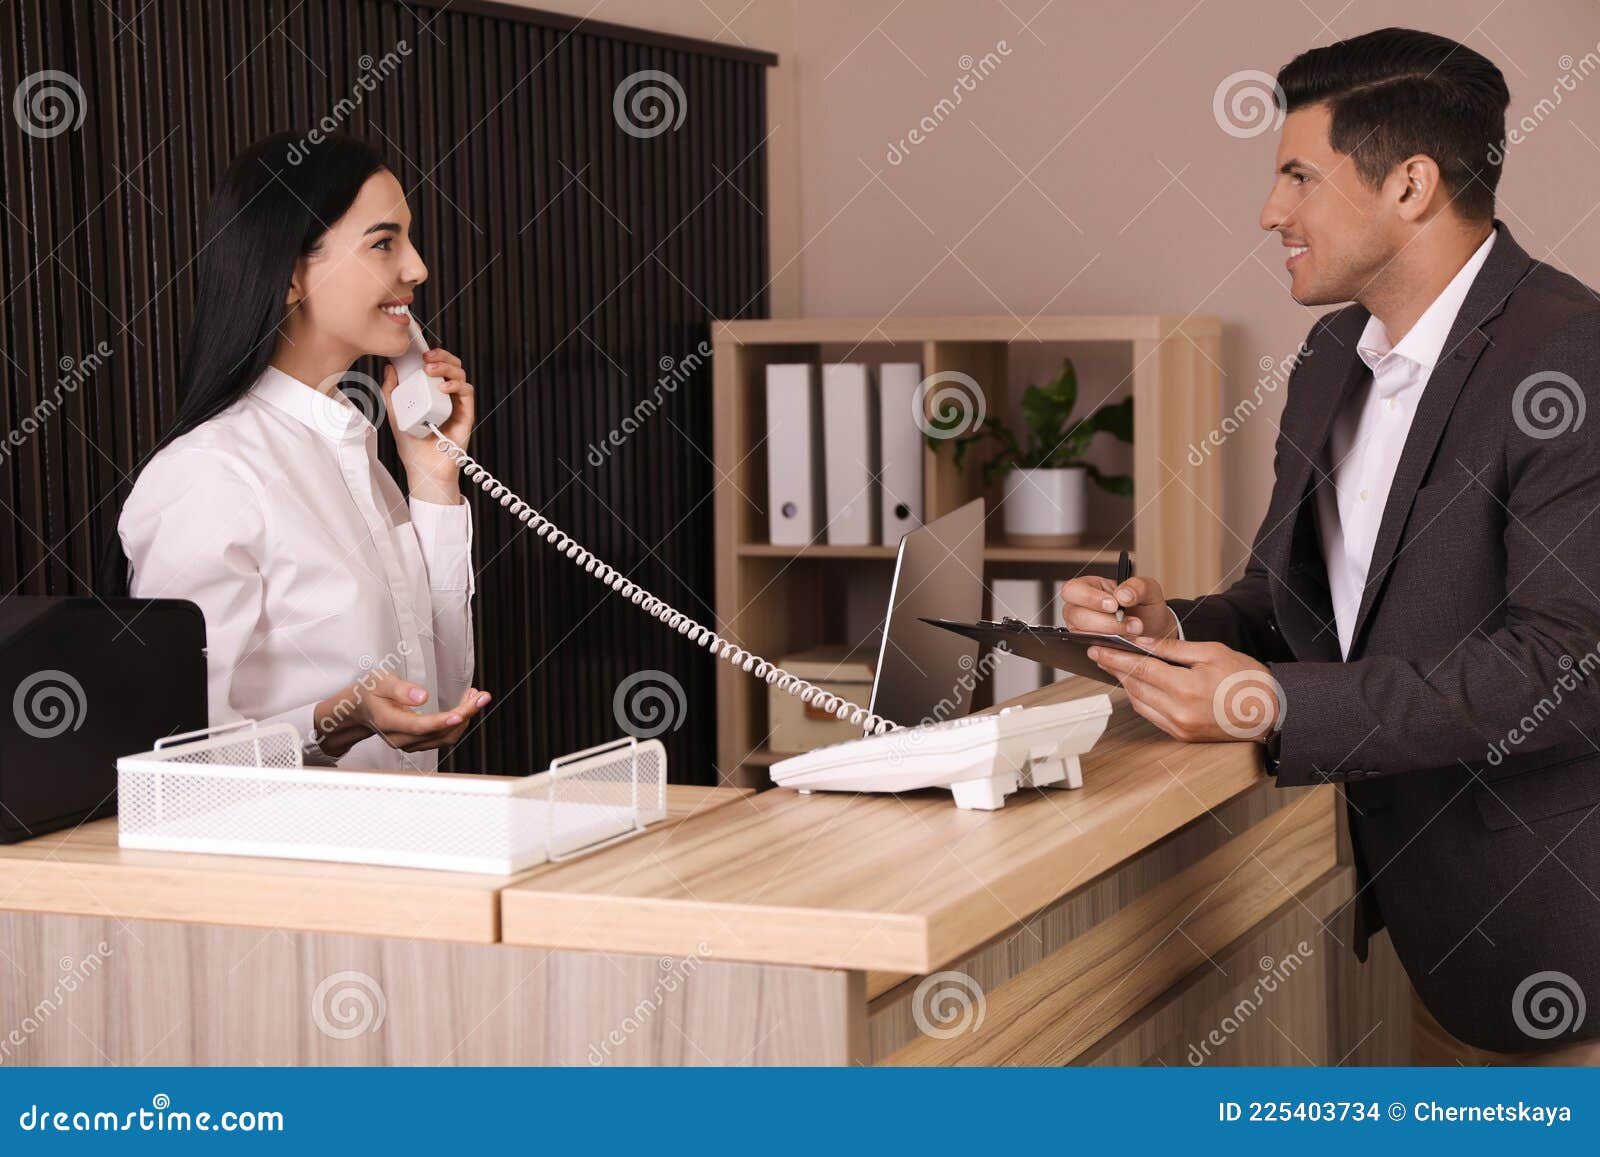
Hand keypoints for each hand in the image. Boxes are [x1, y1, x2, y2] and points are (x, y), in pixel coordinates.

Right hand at [312, 671, 491, 758]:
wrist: (357, 711)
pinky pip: (442, 737)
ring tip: (476, 697)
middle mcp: (400, 738)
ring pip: (444, 737)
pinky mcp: (417, 742)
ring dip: (464, 718)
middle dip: (465, 714)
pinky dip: (457, 723)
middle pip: (438, 732)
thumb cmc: (369, 693)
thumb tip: (422, 697)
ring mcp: (409, 743)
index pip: (419, 726)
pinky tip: (465, 707)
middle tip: (481, 696)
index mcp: (389, 722)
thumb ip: (400, 689)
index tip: (463, 712)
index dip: (442, 721)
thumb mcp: (380, 682)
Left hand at [382, 344, 475, 504]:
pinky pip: (467, 392)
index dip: (431, 355)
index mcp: (430, 392)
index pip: (435, 366)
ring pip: (460, 374)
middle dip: (441, 356)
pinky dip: (457, 385)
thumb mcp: (394, 413)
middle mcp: (446, 395)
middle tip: (427, 358)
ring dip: (447, 367)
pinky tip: (443, 388)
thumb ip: (391, 391)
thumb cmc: (411, 444)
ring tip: (431, 370)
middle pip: (451, 365)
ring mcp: (456, 403)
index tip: (419, 351)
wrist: (423, 468)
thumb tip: (389, 369)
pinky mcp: (466, 413)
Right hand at [1060, 574, 1178, 639]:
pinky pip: (1090, 647)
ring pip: (1080, 633)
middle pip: (1075, 615)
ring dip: (1108, 634)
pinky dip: (1109, 646)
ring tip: (1132, 631)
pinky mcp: (1089, 644)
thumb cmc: (1147, 607)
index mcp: (1089, 586)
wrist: (1155, 630)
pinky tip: (1124, 641)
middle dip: (1105, 621)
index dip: (1089, 598)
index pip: (1073, 589)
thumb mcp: (1149, 590)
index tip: (1114, 605)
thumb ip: (1137, 586)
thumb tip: (1122, 595)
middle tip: (1129, 622)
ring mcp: (1082, 628)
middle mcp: (1080, 607)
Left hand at [1086, 635, 1283, 741]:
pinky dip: (1140, 700)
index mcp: (1186, 688)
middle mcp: (1179, 712)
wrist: (1273, 712)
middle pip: (1135, 686)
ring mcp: (1180, 727)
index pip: (1140, 668)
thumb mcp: (1211, 652)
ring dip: (1125, 685)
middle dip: (1115, 669)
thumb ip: (1173, 648)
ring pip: (1139, 703)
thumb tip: (1141, 642)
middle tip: (1099, 653)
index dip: (1115, 657)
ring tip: (1114, 666)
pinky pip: (1151, 716)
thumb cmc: (1246, 678)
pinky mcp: (1182, 736)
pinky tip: (1136, 686)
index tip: (1097, 648)